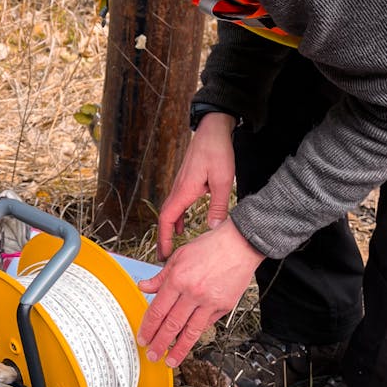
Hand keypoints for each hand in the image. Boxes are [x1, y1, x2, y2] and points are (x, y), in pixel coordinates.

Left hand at [136, 220, 264, 366]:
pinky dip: (195, 334)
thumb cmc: (209, 247)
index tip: (143, 338)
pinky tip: (188, 342)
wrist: (239, 245)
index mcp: (178, 279)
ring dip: (178, 349)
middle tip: (152, 355)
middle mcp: (193, 292)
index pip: (158, 310)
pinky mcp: (224, 307)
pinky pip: (206, 324)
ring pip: (190, 331)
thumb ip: (160, 276)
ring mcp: (210, 301)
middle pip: (172, 324)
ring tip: (170, 360)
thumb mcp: (178, 256)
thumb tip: (143, 287)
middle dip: (159, 343)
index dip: (148, 327)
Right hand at [157, 112, 235, 259]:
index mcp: (184, 190)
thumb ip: (218, 207)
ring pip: (170, 211)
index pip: (167, 219)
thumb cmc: (217, 151)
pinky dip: (178, 218)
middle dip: (164, 238)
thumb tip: (214, 229)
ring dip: (170, 229)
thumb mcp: (222, 181)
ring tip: (173, 245)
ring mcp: (181, 184)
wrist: (213, 130)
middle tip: (164, 256)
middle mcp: (179, 188)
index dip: (164, 238)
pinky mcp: (187, 181)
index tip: (164, 254)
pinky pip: (178, 204)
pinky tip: (184, 225)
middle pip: (165, 217)